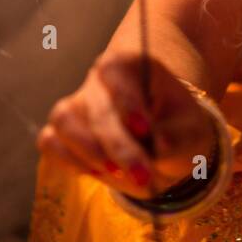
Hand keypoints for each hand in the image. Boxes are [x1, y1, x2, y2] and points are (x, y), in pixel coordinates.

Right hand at [37, 49, 217, 199]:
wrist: (166, 148)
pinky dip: (69, 161)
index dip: (125, 98)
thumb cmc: (179, 131)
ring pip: (64, 119)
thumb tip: (158, 147)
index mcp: (133, 66)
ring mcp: (78, 104)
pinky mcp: (63, 132)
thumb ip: (176, 138)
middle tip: (142, 175)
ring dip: (88, 151)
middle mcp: (100, 81)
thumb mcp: (191, 133)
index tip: (144, 129)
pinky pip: (50, 142)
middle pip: (96, 105)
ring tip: (117, 174)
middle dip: (118, 145)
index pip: (116, 68)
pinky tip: (98, 174)